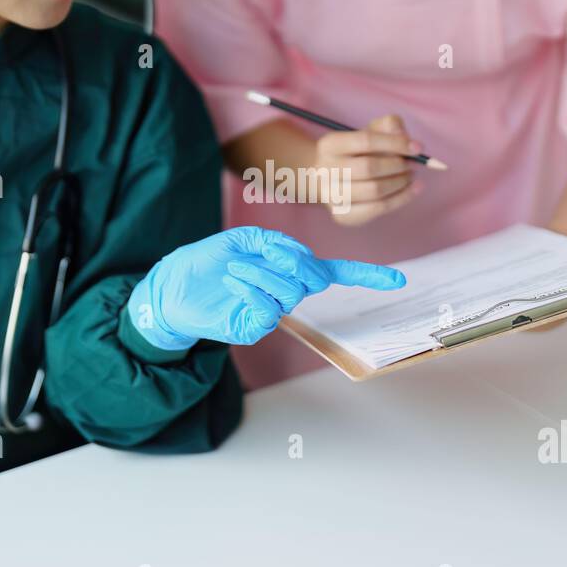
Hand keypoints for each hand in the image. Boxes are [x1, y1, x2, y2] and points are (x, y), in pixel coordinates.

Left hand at [128, 226, 404, 347]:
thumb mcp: (241, 239)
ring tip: (236, 267)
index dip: (366, 276)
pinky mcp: (251, 328)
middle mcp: (285, 292)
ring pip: (290, 292)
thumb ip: (272, 241)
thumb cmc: (205, 262)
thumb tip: (296, 253)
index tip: (397, 281)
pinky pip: (269, 310)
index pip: (334, 273)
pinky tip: (235, 282)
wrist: (169, 288)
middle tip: (266, 250)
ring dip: (264, 272)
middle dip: (295, 260)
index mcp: (287, 269)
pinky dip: (255, 291)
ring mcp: (270, 311)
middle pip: (314, 279)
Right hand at [314, 114, 422, 225]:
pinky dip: (400, 199)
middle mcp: (324, 171)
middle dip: (397, 166)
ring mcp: (331, 196)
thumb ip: (388, 125)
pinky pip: (377, 209)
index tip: (418, 147)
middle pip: (368, 168)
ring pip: (374, 191)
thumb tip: (403, 136)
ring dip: (400, 183)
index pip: (365, 140)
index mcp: (329, 145)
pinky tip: (412, 190)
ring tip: (410, 176)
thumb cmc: (357, 153)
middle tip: (412, 165)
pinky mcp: (342, 216)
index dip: (395, 143)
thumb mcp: (370, 131)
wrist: (333, 179)